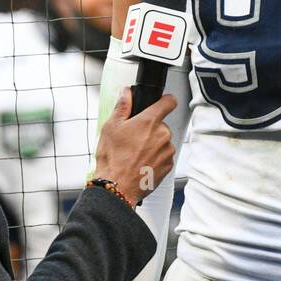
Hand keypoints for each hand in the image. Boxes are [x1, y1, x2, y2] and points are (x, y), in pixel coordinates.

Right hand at [93, 87, 176, 204]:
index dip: (165, 100)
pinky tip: (141, 162)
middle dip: (150, 128)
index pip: (169, 102)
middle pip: (161, 124)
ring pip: (163, 141)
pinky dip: (155, 157)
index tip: (161, 103)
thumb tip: (126, 93)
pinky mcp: (168, 166)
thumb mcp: (111, 127)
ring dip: (153, 144)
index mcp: (150, 121)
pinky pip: (164, 156)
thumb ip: (122, 106)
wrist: (118, 187)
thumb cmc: (113, 158)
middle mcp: (163, 135)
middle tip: (134, 137)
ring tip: (135, 153)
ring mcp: (167, 151)